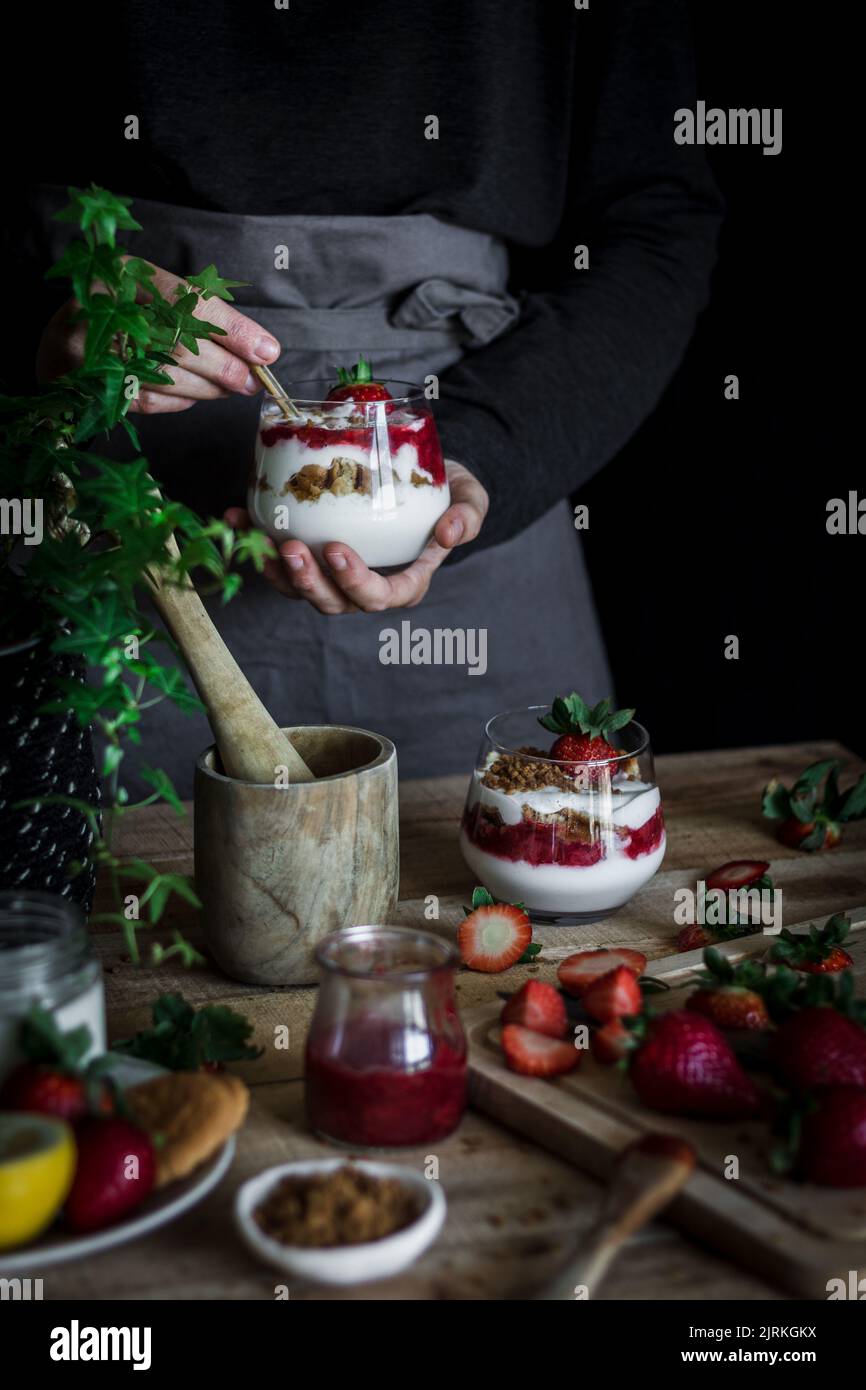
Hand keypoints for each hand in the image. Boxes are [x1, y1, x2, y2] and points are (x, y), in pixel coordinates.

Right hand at [36, 261, 280, 413]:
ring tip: (229, 390)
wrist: (60, 344)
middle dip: (225, 368)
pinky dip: (178, 402)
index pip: (190, 302)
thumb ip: (202, 318)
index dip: (233, 329)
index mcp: (127, 273)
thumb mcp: (156, 299)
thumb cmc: (124, 318)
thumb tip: (259, 352)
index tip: (266, 351)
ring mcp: (92, 347)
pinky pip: (149, 400)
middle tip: (252, 382)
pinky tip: (191, 397)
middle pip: (181, 343)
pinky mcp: (89, 383)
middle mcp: (105, 305)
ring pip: (167, 375)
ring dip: (208, 389)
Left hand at [224, 460, 488, 613]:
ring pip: (302, 589)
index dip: (356, 582)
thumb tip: (452, 534)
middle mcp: (365, 586)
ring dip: (277, 571)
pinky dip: (255, 541)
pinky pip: (279, 561)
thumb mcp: (471, 498)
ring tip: (260, 540)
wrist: (419, 474)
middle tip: (292, 548)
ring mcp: (334, 575)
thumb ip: (468, 515)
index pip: (382, 595)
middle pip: (334, 602)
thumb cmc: (448, 492)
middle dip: (309, 581)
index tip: (337, 551)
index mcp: (406, 581)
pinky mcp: (310, 556)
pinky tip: (236, 516)